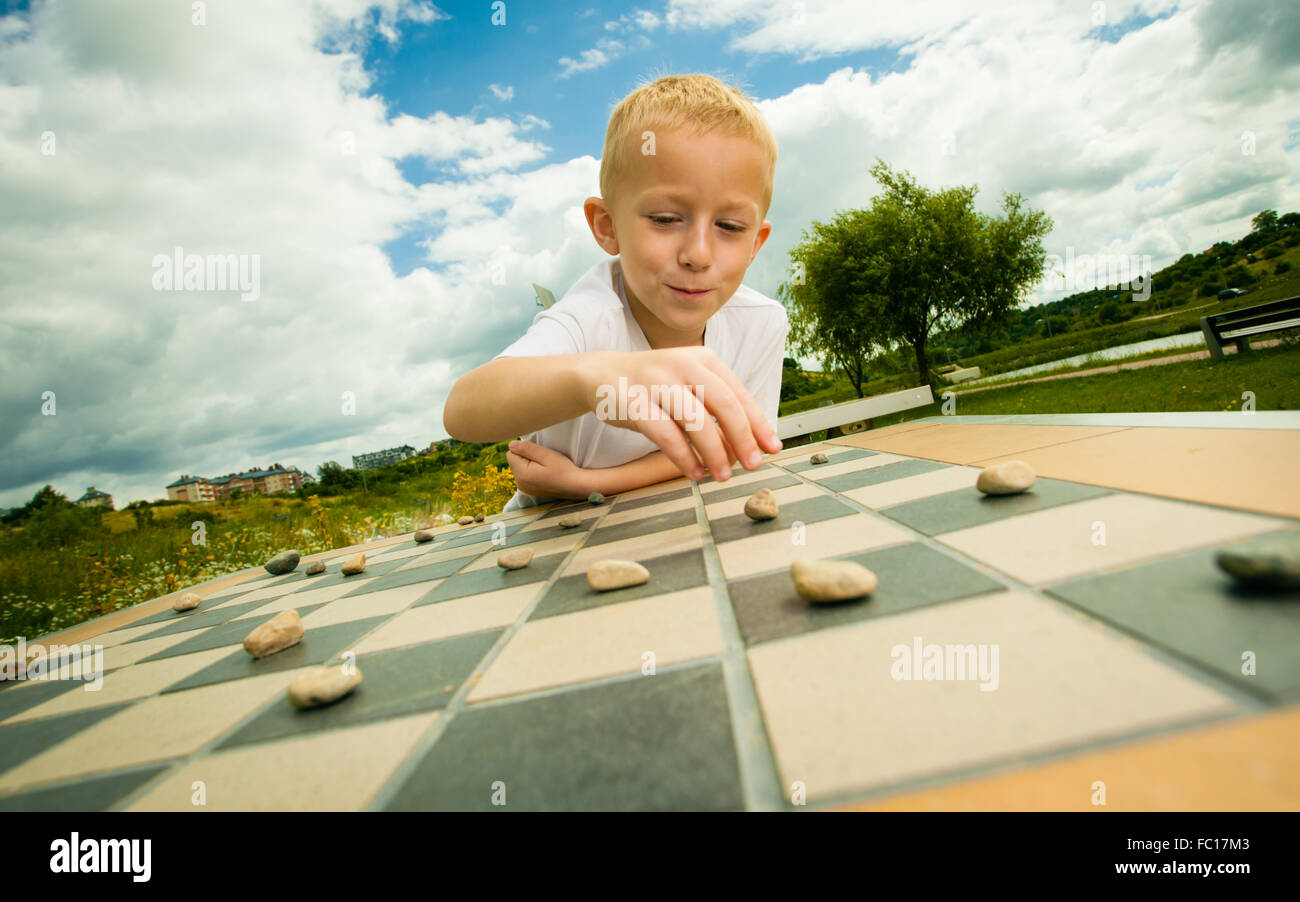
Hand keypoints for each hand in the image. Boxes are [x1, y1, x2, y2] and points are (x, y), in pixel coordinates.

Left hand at [505, 440, 585, 499]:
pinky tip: (545, 473)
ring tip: (545, 467)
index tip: (538, 453)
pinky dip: (532, 472)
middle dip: (525, 457)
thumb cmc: (563, 469)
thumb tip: (511, 444)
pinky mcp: (530, 490)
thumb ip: (526, 448)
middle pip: (514, 461)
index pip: (510, 453)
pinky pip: (524, 476)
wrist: (576, 485)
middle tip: (543, 460)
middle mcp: (520, 483)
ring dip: (529, 464)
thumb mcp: (545, 455)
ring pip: (519, 468)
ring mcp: (525, 488)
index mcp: (522, 474)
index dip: (523, 449)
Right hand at [579, 347, 781, 481]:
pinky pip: (666, 435)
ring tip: (722, 476)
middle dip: (743, 439)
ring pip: (697, 422)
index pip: (739, 395)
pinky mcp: (635, 403)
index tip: (772, 448)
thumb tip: (748, 446)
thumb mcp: (690, 386)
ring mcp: (657, 382)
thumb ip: (716, 409)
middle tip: (754, 465)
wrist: (603, 375)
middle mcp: (683, 365)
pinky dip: (685, 457)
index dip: (758, 424)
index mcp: (704, 359)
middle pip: (725, 405)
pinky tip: (694, 473)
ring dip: (714, 454)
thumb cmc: (655, 386)